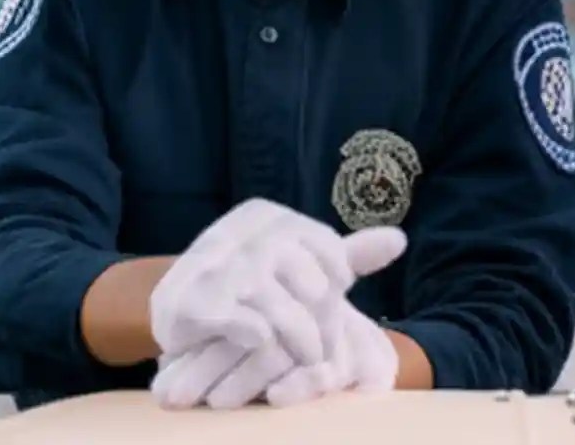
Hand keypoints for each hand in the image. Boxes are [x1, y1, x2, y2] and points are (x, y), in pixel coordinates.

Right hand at [150, 228, 405, 409]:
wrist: (174, 307)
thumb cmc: (244, 283)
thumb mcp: (296, 260)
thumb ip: (348, 252)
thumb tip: (400, 238)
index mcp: (270, 215)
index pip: (333, 257)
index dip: (337, 292)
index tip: (325, 309)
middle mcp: (248, 234)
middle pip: (318, 290)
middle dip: (324, 326)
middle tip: (320, 348)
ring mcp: (224, 267)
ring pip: (292, 316)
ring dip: (302, 347)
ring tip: (305, 359)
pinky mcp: (202, 303)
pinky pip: (256, 332)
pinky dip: (267, 346)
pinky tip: (263, 347)